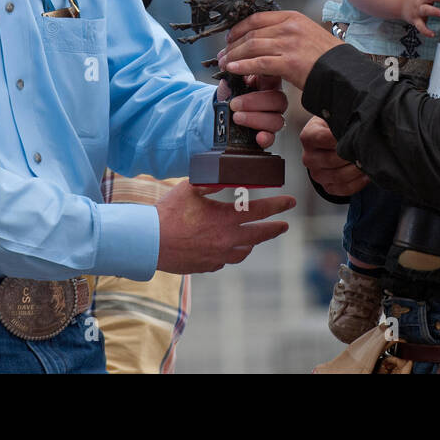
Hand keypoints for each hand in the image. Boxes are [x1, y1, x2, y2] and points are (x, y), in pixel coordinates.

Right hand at [155, 180, 295, 273]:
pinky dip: (230, 253)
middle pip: (259, 235)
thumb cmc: (167, 213)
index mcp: (224, 218)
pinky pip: (225, 260)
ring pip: (244, 251)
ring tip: (254, 237)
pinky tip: (226, 248)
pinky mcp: (206, 266)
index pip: (259, 211)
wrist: (149, 242)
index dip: (277, 205)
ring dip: (252, 243)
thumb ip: (210, 181)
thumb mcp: (190, 188)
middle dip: (274, 228)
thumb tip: (225, 173)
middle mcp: (226, 239)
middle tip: (284, 225)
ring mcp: (217, 256)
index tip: (291, 201)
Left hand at [216, 69, 286, 148]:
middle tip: (234, 104)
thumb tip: (230, 66)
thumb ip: (234, 72)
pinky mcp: (267, 134)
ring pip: (276, 120)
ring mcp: (273, 118)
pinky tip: (258, 137)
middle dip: (254, 102)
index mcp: (269, 82)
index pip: (275, 78)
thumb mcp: (232, 78)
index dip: (265, 77)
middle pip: (278, 100)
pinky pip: (272, 138)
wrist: (220, 109)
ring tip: (236, 117)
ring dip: (255, 119)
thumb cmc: (230, 91)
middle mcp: (274, 100)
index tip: (247, 77)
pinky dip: (265, 138)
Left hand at [221, 10, 342, 89]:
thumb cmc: (328, 58)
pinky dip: (242, 66)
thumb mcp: (309, 35)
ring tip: (225, 63)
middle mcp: (290, 27)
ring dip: (234, 56)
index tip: (230, 37)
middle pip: (252, 33)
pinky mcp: (289, 63)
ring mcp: (289, 44)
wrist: (345, 72)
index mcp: (294, 18)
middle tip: (223, 54)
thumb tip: (267, 39)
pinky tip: (234, 70)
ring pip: (252, 47)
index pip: (258, 18)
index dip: (239, 27)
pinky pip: (258, 63)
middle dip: (233, 44)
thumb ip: (288, 33)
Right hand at [300, 116, 368, 196]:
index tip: (355, 134)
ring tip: (368, 161)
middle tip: (367, 148)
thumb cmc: (334, 128)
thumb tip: (357, 125)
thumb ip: (341, 120)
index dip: (340, 137)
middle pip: (333, 159)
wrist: (331, 142)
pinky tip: (366, 174)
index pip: (323, 138)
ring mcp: (317, 174)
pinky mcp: (327, 186)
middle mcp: (309, 157)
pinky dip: (358, 183)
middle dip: (352, 154)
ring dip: (357, 169)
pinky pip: (343, 189)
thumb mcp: (334, 118)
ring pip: (339, 176)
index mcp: (308, 137)